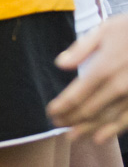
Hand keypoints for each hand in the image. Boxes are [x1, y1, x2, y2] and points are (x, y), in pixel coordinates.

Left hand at [50, 15, 127, 141]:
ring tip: (72, 136)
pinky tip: (100, 138)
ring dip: (87, 129)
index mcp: (104, 68)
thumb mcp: (104, 30)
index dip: (61, 106)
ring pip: (107, 119)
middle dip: (70, 119)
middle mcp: (118, 86)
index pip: (76, 95)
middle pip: (88, 110)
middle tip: (56, 124)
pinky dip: (113, 131)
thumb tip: (60, 64)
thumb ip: (81, 49)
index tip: (50, 112)